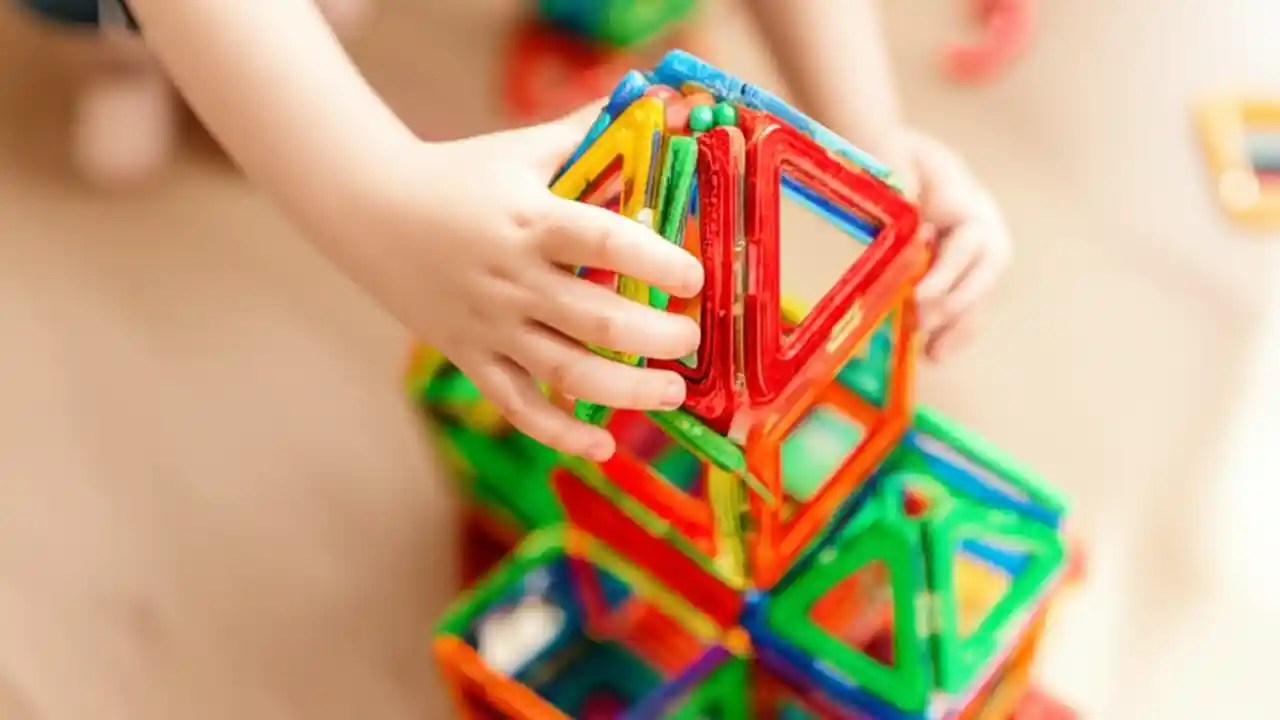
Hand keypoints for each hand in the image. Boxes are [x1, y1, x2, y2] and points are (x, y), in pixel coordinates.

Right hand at [324, 102, 703, 460]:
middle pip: (596, 319)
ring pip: (566, 372)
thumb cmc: (458, 176)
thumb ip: (587, 131)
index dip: (655, 261)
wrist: (367, 210)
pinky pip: (518, 405)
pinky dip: (560, 432)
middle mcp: (513, 277)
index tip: (694, 277)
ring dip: (626, 389)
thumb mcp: (522, 149)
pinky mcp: (470, 356)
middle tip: (690, 339)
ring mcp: (490, 324)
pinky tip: (602, 445)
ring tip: (672, 390)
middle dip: (656, 336)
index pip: (602, 242)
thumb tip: (654, 96)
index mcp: (531, 219)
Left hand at [906, 130, 1011, 361]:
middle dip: (957, 303)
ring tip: (934, 355)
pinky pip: (964, 302)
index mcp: (966, 198)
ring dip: (960, 327)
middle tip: (921, 325)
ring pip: (978, 292)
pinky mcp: (957, 271)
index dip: (947, 271)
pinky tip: (934, 354)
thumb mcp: (892, 159)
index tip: (921, 296)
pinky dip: (953, 329)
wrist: (890, 153)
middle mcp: (980, 226)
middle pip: (984, 271)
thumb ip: (899, 187)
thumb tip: (906, 222)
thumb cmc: (892, 155)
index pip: (968, 240)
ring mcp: (972, 250)